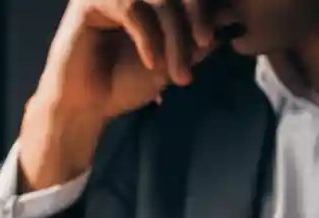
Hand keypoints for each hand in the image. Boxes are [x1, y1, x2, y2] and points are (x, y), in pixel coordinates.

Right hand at [18, 0, 218, 189]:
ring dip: (175, 36)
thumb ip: (199, 40)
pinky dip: (148, 37)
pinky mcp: (91, 1)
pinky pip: (132, 8)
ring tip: (178, 73)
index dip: (206, 8)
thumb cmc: (124, 83)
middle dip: (196, 16)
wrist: (85, 106)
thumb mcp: (173, 61)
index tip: (215, 36)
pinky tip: (152, 63)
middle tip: (205, 45)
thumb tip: (233, 17)